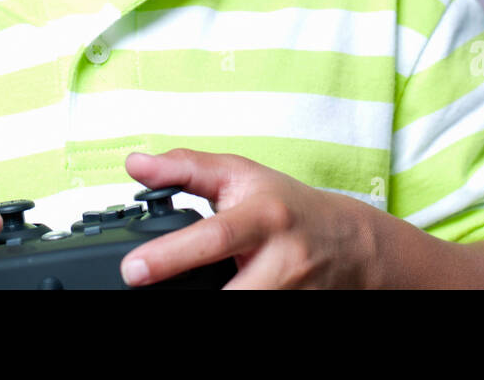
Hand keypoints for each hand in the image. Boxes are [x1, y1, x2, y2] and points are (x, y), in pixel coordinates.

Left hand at [119, 149, 379, 288]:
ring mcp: (291, 294)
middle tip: (151, 290)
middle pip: (232, 295)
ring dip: (211, 304)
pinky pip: (253, 319)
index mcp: (264, 216)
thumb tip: (134, 164)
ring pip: (243, 310)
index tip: (132, 270)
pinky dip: (231, 310)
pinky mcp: (297, 312)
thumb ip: (185, 168)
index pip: (215, 236)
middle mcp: (281, 260)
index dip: (171, 256)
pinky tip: (221, 292)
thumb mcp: (241, 174)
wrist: (350, 242)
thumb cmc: (288, 206)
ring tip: (181, 293)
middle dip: (193, 299)